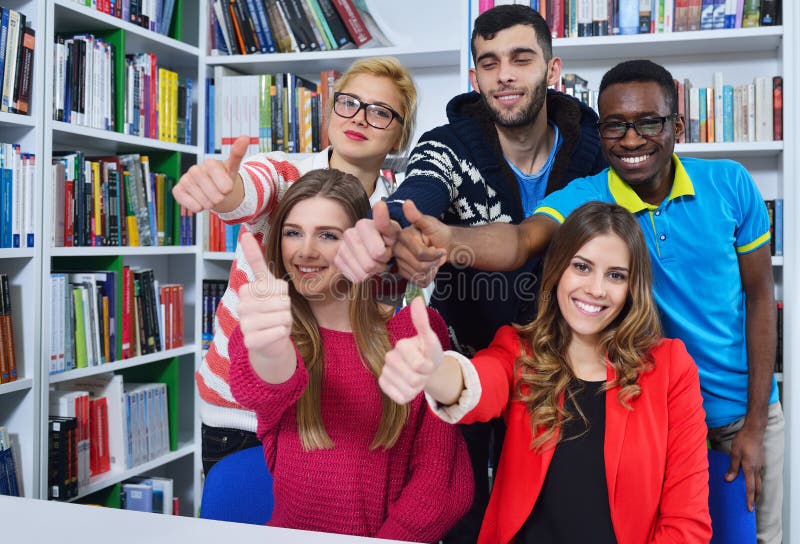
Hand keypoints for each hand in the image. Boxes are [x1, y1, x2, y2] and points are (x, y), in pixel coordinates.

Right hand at [172, 134, 248, 212]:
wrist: (215, 191)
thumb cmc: (224, 180)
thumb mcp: (233, 169)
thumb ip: (237, 154)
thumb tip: (245, 137)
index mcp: (209, 163)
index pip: (219, 178)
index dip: (225, 187)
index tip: (228, 189)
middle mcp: (195, 169)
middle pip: (210, 190)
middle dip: (218, 197)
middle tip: (220, 196)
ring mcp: (186, 179)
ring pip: (200, 198)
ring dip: (209, 203)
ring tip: (211, 200)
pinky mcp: (178, 190)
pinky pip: (184, 200)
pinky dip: (194, 206)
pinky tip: (200, 205)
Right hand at [237, 232, 293, 363]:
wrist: (270, 341)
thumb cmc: (272, 310)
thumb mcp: (269, 284)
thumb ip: (257, 260)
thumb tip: (245, 234)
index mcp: (247, 290)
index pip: (276, 285)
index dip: (283, 293)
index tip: (273, 298)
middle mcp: (242, 306)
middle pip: (282, 301)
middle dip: (286, 308)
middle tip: (276, 314)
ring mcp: (244, 324)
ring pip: (282, 316)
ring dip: (286, 321)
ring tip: (275, 324)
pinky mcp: (251, 341)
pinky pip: (279, 331)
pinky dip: (283, 333)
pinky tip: (274, 335)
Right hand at [334, 200, 400, 281]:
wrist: (376, 244)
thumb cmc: (387, 238)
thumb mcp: (393, 231)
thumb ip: (386, 223)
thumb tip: (380, 204)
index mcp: (362, 225)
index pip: (378, 252)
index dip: (385, 255)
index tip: (387, 249)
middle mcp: (349, 234)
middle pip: (370, 265)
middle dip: (380, 264)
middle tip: (383, 256)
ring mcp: (341, 247)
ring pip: (362, 273)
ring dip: (372, 271)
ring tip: (375, 260)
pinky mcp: (337, 260)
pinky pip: (354, 277)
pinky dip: (363, 275)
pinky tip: (365, 265)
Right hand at [379, 298, 443, 403]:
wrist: (426, 368)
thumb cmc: (428, 353)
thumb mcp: (430, 339)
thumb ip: (422, 321)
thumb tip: (417, 298)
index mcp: (401, 346)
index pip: (420, 365)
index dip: (429, 367)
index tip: (428, 361)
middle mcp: (389, 358)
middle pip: (413, 379)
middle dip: (424, 378)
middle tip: (423, 371)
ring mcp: (384, 372)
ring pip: (407, 390)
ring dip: (417, 387)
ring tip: (417, 377)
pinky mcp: (383, 386)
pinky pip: (400, 398)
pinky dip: (409, 395)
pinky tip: (408, 386)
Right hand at [392, 200, 447, 285]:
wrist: (444, 245)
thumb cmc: (437, 232)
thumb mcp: (430, 223)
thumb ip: (417, 216)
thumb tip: (407, 203)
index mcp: (401, 237)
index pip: (420, 253)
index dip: (433, 253)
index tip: (441, 249)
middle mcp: (396, 250)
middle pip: (420, 266)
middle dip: (434, 261)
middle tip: (439, 253)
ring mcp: (399, 263)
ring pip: (420, 275)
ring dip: (433, 269)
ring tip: (435, 260)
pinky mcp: (404, 273)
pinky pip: (419, 281)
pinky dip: (429, 276)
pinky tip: (431, 268)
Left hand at [726, 424, 765, 510]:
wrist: (754, 431)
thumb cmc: (743, 440)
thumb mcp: (734, 453)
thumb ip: (732, 467)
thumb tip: (728, 480)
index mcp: (750, 468)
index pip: (750, 487)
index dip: (749, 499)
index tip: (749, 508)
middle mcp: (757, 469)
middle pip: (757, 487)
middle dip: (754, 498)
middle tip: (751, 506)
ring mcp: (760, 465)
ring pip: (759, 482)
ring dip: (755, 490)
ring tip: (750, 496)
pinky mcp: (760, 462)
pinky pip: (758, 475)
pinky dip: (755, 482)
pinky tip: (750, 481)